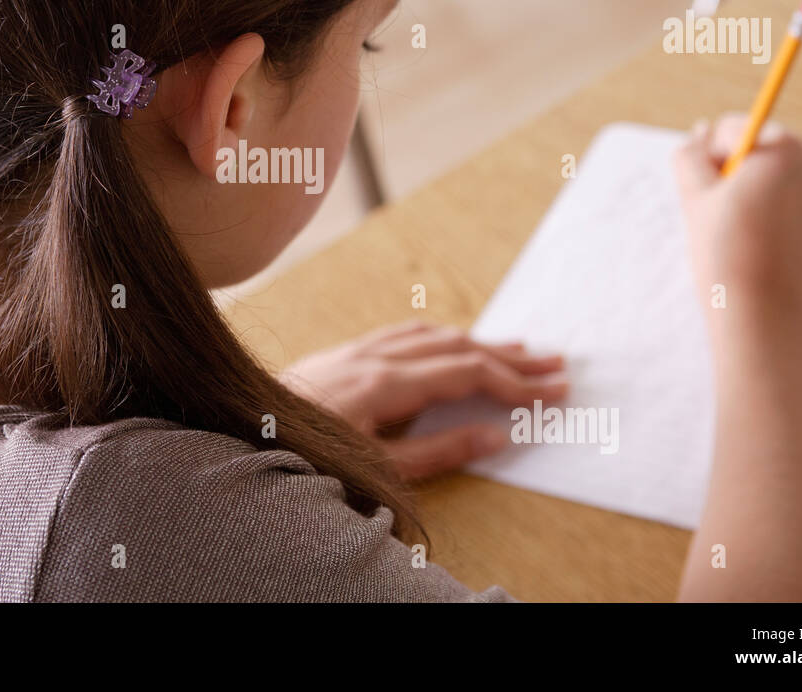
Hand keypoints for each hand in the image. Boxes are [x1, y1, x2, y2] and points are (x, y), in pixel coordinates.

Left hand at [282, 321, 566, 479]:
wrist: (245, 430)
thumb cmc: (308, 456)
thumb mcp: (378, 468)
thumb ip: (439, 450)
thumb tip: (496, 436)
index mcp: (387, 383)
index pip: (469, 373)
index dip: (516, 383)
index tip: (553, 392)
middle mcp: (376, 356)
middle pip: (459, 346)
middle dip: (511, 357)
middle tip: (556, 365)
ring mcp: (359, 350)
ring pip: (434, 335)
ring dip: (481, 341)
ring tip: (520, 349)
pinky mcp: (345, 354)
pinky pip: (405, 334)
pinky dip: (442, 336)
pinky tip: (453, 339)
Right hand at [674, 114, 801, 336]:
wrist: (765, 319)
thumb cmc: (726, 255)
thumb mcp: (694, 198)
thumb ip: (690, 156)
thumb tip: (698, 136)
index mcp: (784, 148)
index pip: (735, 128)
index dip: (708, 155)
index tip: (701, 189)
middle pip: (763, 150)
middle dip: (736, 174)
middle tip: (718, 214)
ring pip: (781, 178)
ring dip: (757, 194)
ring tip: (738, 233)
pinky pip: (800, 205)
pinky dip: (778, 215)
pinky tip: (760, 246)